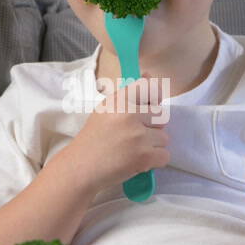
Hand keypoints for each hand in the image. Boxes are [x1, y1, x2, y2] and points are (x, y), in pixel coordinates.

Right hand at [60, 72, 169, 194]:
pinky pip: (164, 155)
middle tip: (134, 137)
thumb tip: (150, 76)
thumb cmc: (92, 141)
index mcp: (119, 100)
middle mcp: (130, 114)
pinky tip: (137, 162)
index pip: (150, 87)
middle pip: (161, 115)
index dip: (153, 98)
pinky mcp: (144, 156)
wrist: (79, 169)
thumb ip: (126, 97)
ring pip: (164, 137)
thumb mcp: (105, 110)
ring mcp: (138, 136)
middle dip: (152, 127)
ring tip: (133, 151)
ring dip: (153, 146)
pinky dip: (154, 162)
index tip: (148, 105)